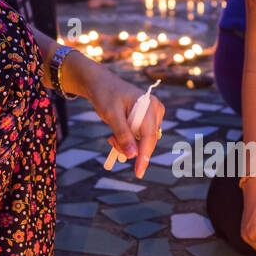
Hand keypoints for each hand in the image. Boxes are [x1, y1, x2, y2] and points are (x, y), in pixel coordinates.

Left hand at [74, 61, 164, 177]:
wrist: (101, 83)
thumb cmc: (105, 94)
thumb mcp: (111, 115)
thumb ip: (123, 135)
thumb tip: (132, 155)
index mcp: (149, 105)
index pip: (149, 137)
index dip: (144, 156)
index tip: (139, 172)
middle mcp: (155, 109)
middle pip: (147, 141)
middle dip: (130, 147)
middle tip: (111, 142)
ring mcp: (153, 114)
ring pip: (144, 141)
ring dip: (128, 144)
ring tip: (112, 137)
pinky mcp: (148, 119)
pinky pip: (141, 137)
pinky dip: (129, 140)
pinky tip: (117, 134)